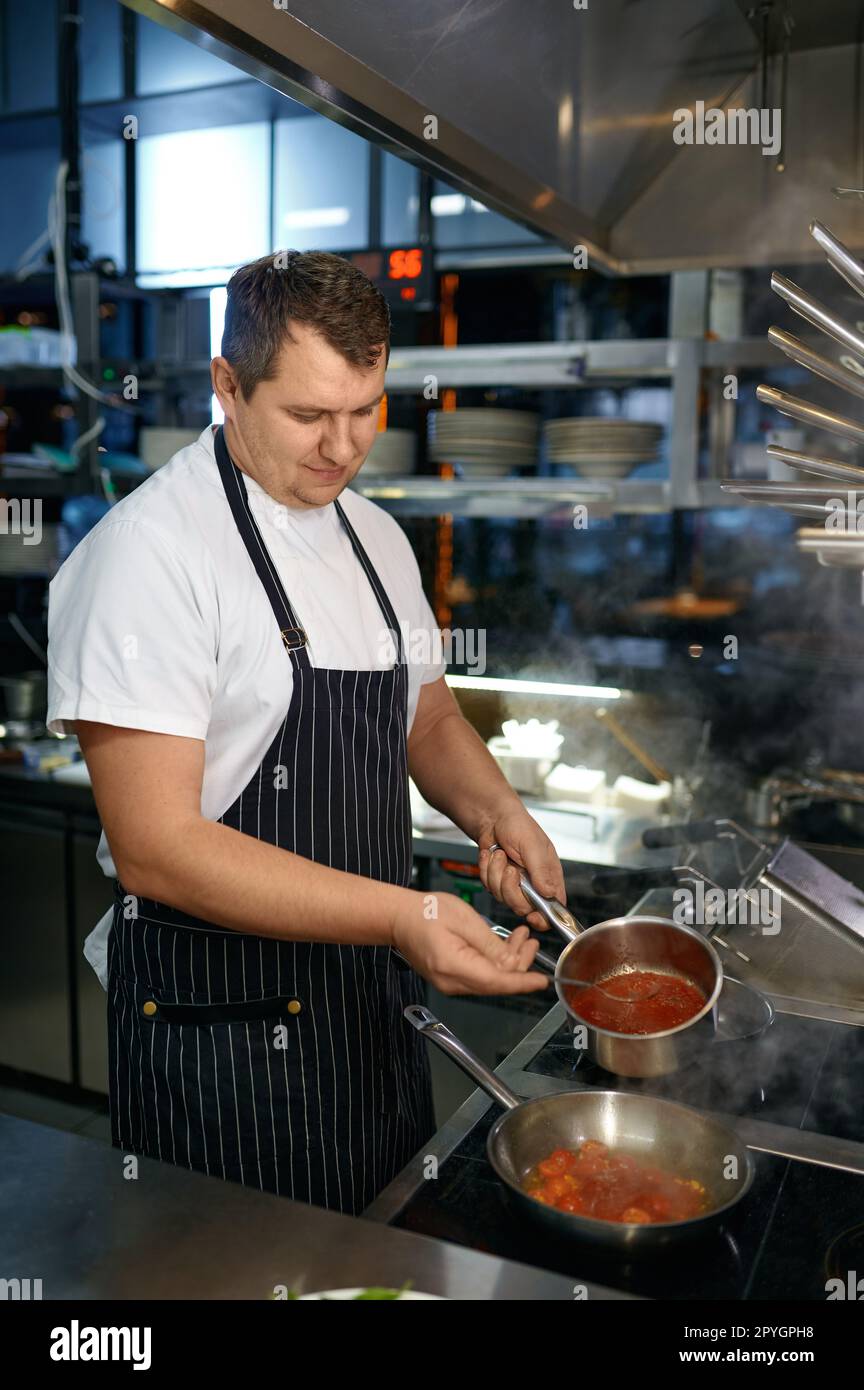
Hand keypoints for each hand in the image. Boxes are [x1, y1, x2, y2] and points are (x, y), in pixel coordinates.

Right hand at [392, 891, 548, 995]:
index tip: (541, 982)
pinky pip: (480, 975)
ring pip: (490, 979)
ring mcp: (450, 982)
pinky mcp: (451, 977)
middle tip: (531, 942)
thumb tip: (511, 962)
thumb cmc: (424, 912)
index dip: (522, 983)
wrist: (398, 917)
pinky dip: (495, 961)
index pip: (496, 982)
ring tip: (522, 939)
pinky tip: (504, 945)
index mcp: (453, 966)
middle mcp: (451, 981)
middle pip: (495, 982)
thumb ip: (489, 943)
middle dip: (519, 964)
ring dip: (508, 960)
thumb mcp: (463, 919)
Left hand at [477, 806, 565, 931]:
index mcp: (549, 876)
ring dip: (496, 875)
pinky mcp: (498, 882)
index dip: (544, 917)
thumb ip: (541, 870)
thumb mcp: (532, 845)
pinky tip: (491, 856)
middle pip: (523, 907)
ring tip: (499, 855)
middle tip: (510, 869)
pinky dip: (487, 871)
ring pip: (503, 898)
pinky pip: (490, 888)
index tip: (532, 916)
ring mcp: (515, 884)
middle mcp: (534, 884)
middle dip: (511, 889)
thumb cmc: (518, 825)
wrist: (493, 818)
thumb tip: (549, 893)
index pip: (554, 907)